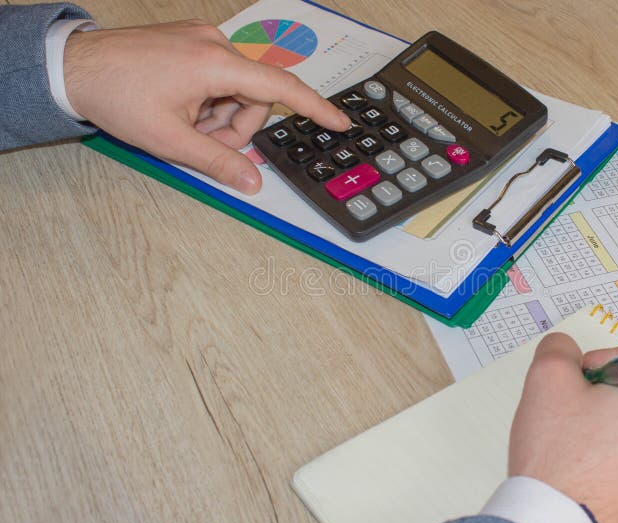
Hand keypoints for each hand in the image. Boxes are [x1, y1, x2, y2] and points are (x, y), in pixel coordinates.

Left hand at [63, 20, 349, 193]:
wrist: (71, 65)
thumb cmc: (115, 96)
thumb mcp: (170, 140)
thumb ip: (218, 162)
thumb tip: (252, 182)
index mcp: (215, 63)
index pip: (280, 87)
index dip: (314, 108)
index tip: (339, 121)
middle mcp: (215, 43)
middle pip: (253, 96)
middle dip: (234, 126)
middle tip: (203, 142)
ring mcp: (201, 38)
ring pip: (235, 89)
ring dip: (218, 115)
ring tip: (183, 124)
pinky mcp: (190, 40)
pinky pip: (217, 75)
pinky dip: (207, 99)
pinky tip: (179, 107)